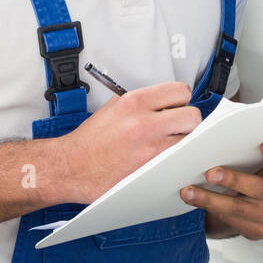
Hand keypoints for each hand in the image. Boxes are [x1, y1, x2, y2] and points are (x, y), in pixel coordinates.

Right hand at [60, 82, 201, 203]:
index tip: (176, 106)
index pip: (180, 91)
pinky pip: (177, 162)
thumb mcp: (113, 107)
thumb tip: (162, 100)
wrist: (70, 167)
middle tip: (178, 126)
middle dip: (187, 121)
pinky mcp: (151, 170)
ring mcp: (150, 149)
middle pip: (193, 116)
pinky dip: (175, 160)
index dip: (180, 100)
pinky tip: (164, 159)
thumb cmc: (89, 141)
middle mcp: (145, 123)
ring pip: (190, 141)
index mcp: (134, 102)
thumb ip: (141, 101)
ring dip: (183, 142)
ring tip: (170, 144)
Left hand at [180, 140, 262, 239]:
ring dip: (211, 199)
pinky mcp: (258, 230)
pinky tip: (196, 200)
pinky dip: (211, 208)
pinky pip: (231, 220)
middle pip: (260, 189)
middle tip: (212, 172)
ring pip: (239, 208)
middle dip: (234, 180)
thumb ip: (258, 151)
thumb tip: (232, 134)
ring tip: (190, 191)